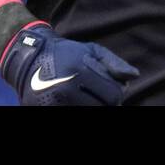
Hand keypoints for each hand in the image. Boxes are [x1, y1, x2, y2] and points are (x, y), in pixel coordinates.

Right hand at [0, 22, 138, 105]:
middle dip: (105, 102)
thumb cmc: (66, 54)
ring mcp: (54, 102)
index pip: (113, 96)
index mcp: (80, 71)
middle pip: (102, 108)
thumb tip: (134, 76)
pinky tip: (75, 100)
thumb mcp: (92, 51)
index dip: (116, 93)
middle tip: (96, 94)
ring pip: (88, 112)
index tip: (108, 88)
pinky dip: (76, 107)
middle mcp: (66, 88)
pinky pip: (70, 113)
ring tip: (85, 96)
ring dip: (91, 105)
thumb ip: (114, 63)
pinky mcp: (44, 110)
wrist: (30, 59)